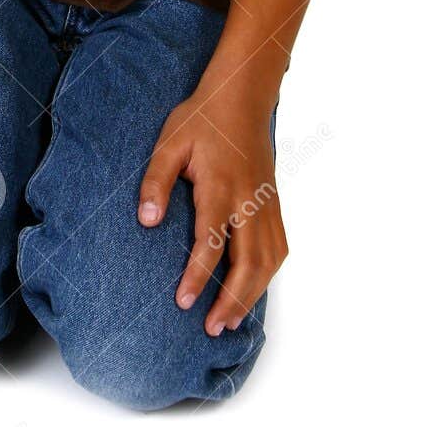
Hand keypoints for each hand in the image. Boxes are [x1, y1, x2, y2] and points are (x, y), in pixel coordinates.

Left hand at [137, 87, 287, 336]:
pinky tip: (253, 290)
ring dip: (253, 294)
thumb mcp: (168, 143)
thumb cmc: (201, 119)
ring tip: (232, 320)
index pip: (212, 242)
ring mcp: (266, 203)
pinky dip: (269, 274)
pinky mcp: (274, 203)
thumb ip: (156, 182)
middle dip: (232, 300)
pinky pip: (278, 247)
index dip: (199, 276)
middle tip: (212, 328)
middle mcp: (250, 200)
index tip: (185, 303)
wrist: (241, 97)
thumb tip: (147, 220)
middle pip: (249, 261)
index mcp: (221, 186)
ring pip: (268, 260)